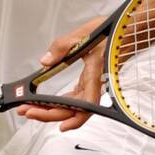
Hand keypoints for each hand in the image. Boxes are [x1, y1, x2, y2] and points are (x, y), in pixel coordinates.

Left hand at [16, 15, 108, 131]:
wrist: (126, 29)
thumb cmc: (112, 30)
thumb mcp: (83, 33)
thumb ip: (61, 47)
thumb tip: (45, 60)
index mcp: (96, 73)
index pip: (86, 104)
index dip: (75, 119)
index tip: (60, 125)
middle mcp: (95, 82)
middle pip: (74, 108)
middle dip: (49, 113)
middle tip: (27, 111)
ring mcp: (92, 83)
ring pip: (73, 105)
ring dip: (52, 109)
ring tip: (31, 108)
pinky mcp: (90, 80)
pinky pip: (76, 98)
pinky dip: (61, 103)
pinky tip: (47, 103)